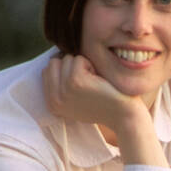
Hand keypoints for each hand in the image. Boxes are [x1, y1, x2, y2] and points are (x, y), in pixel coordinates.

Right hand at [42, 55, 167, 166]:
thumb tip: (55, 54)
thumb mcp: (76, 98)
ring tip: (94, 83)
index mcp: (52, 104)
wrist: (123, 116)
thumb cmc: (103, 104)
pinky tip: (99, 81)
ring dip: (83, 66)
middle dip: (72, 66)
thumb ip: (63, 83)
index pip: (47, 71)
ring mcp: (63, 91)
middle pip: (54, 62)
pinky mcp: (75, 81)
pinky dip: (91, 65)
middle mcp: (54, 99)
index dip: (66, 70)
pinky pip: (79, 59)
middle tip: (89, 83)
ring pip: (66, 59)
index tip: (82, 84)